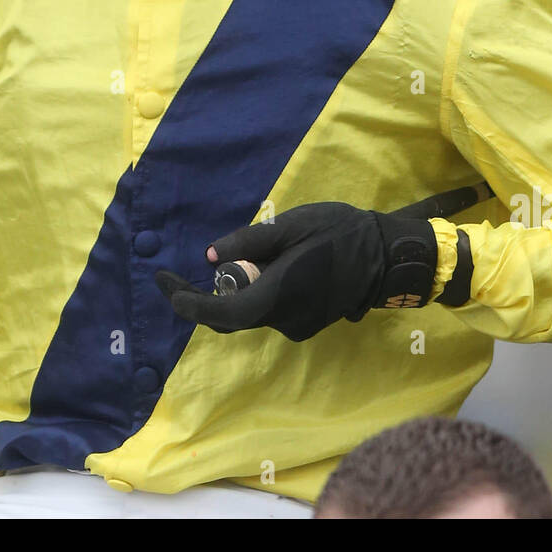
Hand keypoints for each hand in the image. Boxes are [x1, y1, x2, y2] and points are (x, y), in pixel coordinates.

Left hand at [154, 200, 438, 341]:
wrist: (387, 257)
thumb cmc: (340, 234)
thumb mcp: (291, 226)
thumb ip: (249, 242)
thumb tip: (209, 257)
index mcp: (274, 297)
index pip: (219, 313)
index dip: (186, 302)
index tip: (164, 284)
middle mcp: (282, 321)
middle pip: (231, 315)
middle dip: (205, 295)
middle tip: (179, 274)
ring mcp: (297, 325)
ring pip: (251, 310)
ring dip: (237, 289)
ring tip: (241, 257)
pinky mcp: (307, 323)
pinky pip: (270, 310)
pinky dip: (258, 292)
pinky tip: (267, 266)